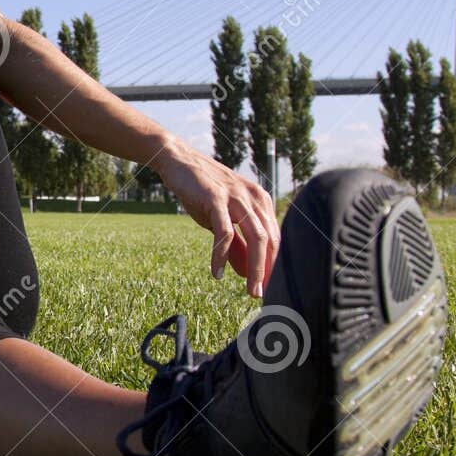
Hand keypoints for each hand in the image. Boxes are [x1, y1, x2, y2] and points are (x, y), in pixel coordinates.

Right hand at [151, 138, 279, 297]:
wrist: (179, 161)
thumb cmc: (202, 191)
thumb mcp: (222, 219)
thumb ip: (237, 244)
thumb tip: (246, 271)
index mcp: (261, 202)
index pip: (276, 238)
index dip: (275, 264)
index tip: (271, 288)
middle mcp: (254, 198)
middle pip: (270, 240)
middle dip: (269, 270)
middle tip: (264, 294)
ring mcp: (236, 197)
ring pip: (255, 237)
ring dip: (255, 267)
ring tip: (251, 289)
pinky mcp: (216, 198)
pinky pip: (225, 232)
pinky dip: (221, 255)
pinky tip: (217, 272)